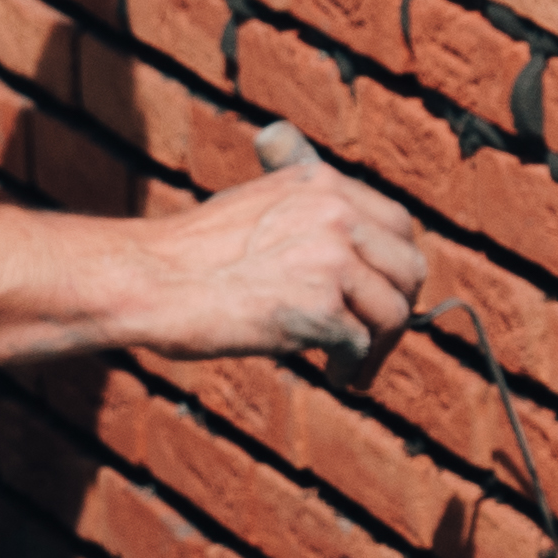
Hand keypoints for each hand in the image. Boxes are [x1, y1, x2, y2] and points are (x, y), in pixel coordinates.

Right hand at [141, 156, 431, 363]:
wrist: (148, 279)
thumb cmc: (190, 255)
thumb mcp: (256, 207)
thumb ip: (306, 218)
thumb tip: (353, 261)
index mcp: (320, 181)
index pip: (397, 223)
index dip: (395, 267)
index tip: (382, 296)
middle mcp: (335, 210)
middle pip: (409, 266)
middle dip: (400, 308)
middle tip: (377, 339)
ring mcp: (330, 256)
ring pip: (393, 310)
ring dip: (381, 348)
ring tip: (355, 369)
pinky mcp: (320, 304)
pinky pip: (360, 343)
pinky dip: (352, 367)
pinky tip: (335, 376)